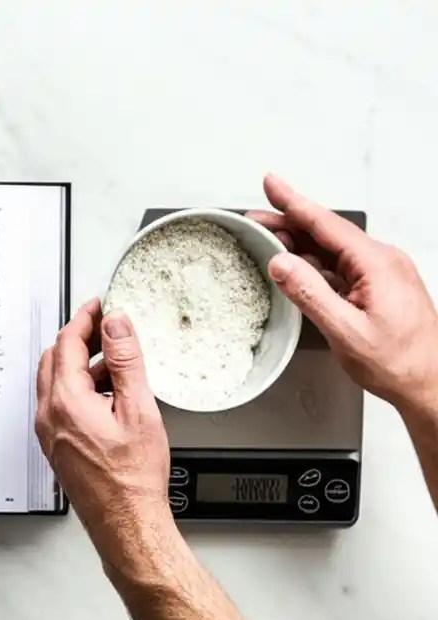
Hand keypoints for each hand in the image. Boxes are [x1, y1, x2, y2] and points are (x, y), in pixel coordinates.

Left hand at [35, 299, 170, 549]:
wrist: (127, 521)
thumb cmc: (133, 478)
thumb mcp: (138, 409)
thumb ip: (125, 361)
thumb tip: (116, 325)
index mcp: (65, 402)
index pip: (66, 344)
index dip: (83, 319)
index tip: (97, 306)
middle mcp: (49, 417)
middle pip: (54, 360)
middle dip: (78, 339)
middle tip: (104, 329)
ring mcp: (49, 433)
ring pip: (56, 383)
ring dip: (80, 366)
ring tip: (115, 363)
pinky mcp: (56, 447)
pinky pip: (60, 405)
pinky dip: (79, 389)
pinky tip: (107, 395)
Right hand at [248, 174, 437, 411]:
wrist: (430, 382)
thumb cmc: (398, 362)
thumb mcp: (346, 331)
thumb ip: (310, 294)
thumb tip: (280, 263)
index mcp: (376, 264)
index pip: (326, 224)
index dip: (293, 202)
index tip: (271, 183)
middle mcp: (382, 262)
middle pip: (326, 233)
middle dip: (288, 223)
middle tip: (255, 220)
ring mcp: (381, 274)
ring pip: (331, 250)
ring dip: (299, 244)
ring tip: (267, 241)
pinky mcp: (378, 287)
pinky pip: (340, 266)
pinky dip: (314, 263)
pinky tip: (296, 267)